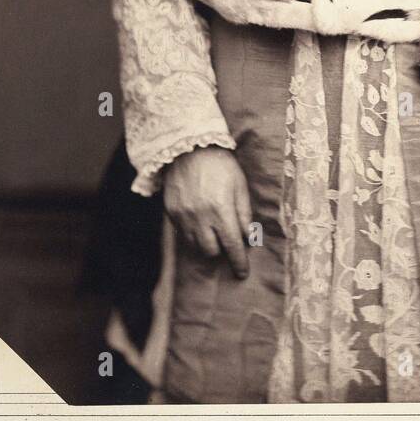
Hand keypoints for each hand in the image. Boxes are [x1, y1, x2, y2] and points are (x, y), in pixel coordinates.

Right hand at [162, 145, 252, 278]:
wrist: (189, 148)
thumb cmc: (220, 164)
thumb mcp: (239, 185)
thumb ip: (244, 213)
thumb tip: (248, 237)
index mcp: (220, 209)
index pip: (231, 245)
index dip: (238, 262)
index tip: (242, 272)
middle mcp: (199, 217)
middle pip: (211, 251)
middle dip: (222, 250)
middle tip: (228, 241)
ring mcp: (182, 216)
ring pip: (195, 246)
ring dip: (207, 244)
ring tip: (214, 232)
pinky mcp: (171, 213)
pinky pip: (183, 235)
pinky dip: (194, 235)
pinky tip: (200, 224)